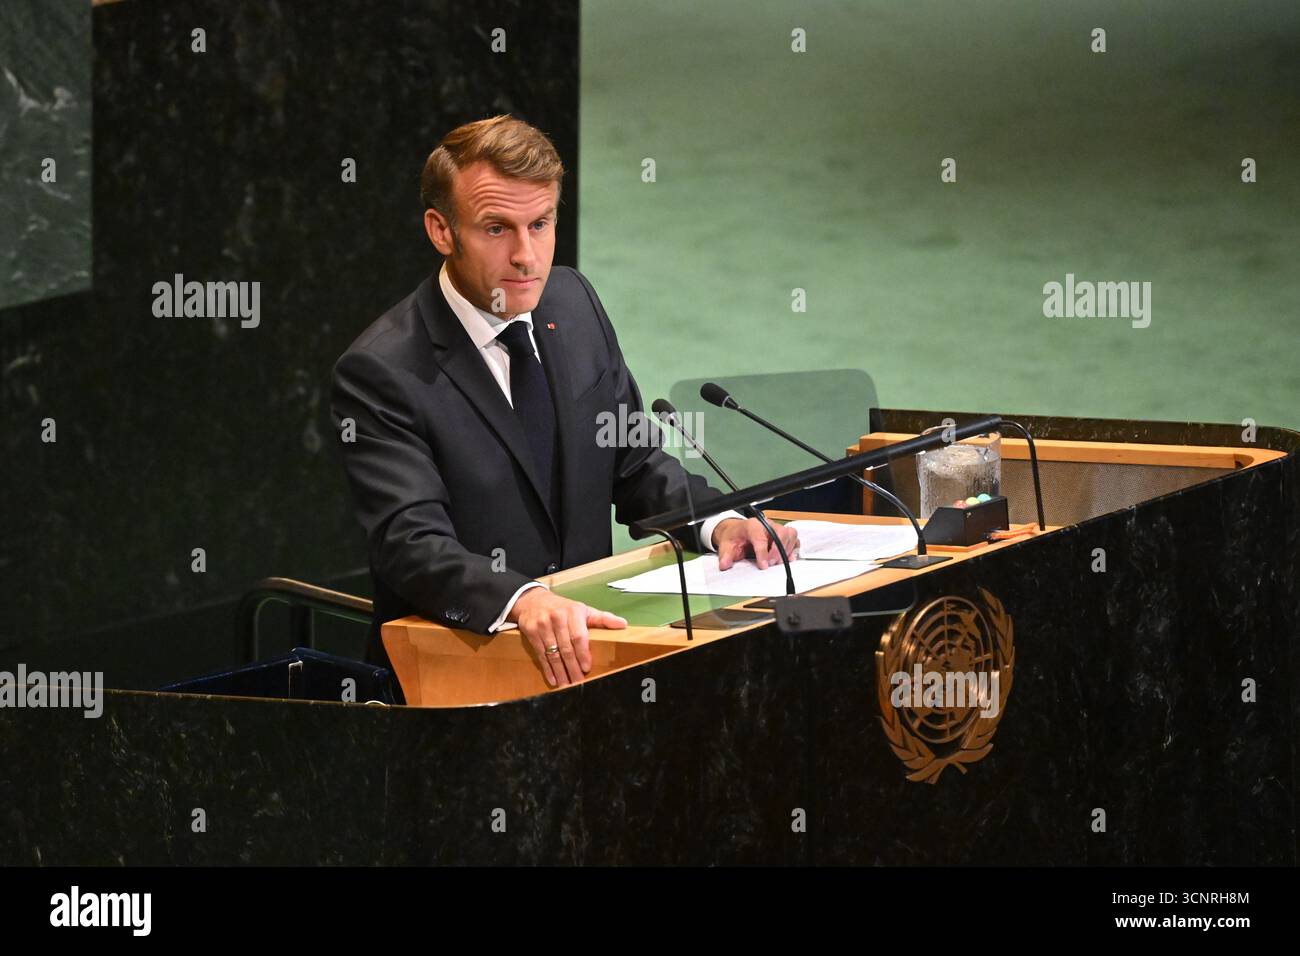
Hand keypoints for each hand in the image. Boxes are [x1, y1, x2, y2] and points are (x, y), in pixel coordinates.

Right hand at [507, 587, 627, 687]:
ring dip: (561, 672)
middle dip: (572, 668)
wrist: (533, 600)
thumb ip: (603, 618)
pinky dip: (547, 669)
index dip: (583, 653)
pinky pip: (540, 654)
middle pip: (566, 648)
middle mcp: (557, 618)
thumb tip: (623, 624)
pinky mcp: (531, 632)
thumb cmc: (563, 608)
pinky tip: (554, 679)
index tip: (586, 668)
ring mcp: (542, 625)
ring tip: (567, 685)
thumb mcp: (583, 610)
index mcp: (573, 612)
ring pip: (553, 654)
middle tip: (578, 682)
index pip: (578, 636)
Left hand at [712, 517, 800, 570]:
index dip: (763, 552)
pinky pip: (794, 539)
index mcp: (752, 525)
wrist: (737, 531)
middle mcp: (766, 525)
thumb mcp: (726, 546)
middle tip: (771, 564)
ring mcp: (776, 528)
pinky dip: (793, 549)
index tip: (763, 565)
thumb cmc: (734, 537)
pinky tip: (786, 558)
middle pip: (781, 532)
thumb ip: (725, 556)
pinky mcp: (782, 535)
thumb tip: (725, 564)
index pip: (760, 537)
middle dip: (777, 551)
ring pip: (790, 534)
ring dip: (786, 550)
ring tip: (777, 562)